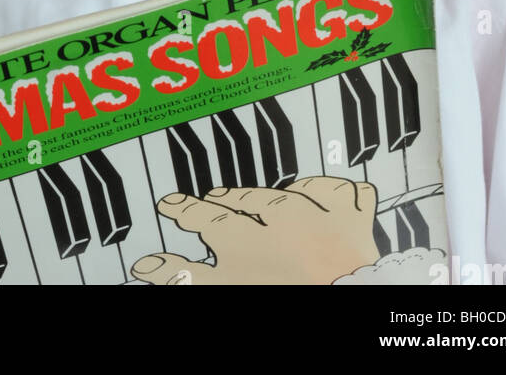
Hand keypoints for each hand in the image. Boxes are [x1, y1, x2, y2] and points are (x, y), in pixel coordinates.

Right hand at [130, 176, 379, 284]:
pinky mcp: (358, 230)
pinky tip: (321, 189)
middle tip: (214, 194)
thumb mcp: (223, 292)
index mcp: (247, 245)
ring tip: (256, 193)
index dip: (185, 210)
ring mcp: (322, 224)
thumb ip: (184, 277)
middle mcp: (281, 226)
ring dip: (273, 193)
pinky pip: (347, 196)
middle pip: (247, 202)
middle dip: (228, 198)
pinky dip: (333, 192)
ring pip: (291, 195)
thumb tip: (146, 266)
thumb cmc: (284, 306)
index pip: (206, 219)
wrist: (347, 316)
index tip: (171, 203)